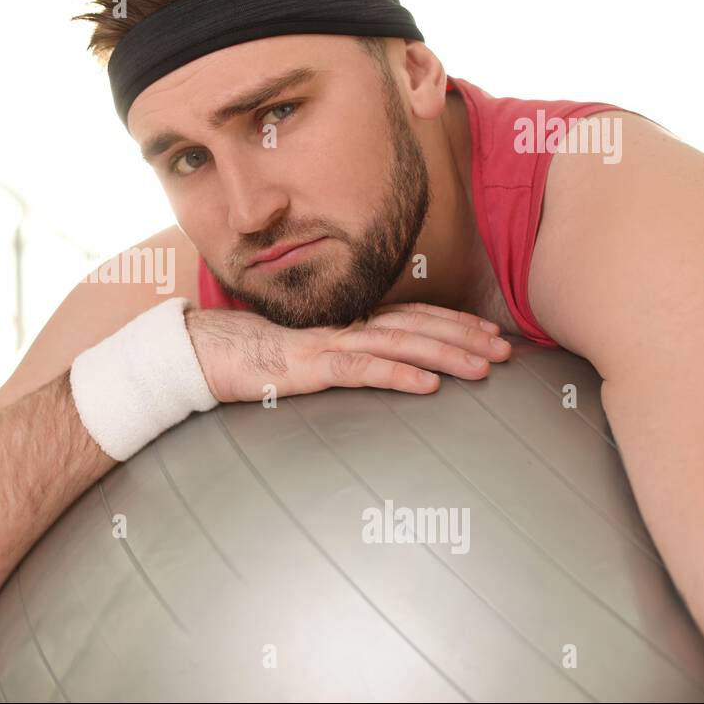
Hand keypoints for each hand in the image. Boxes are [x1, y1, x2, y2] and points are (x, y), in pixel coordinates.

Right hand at [186, 301, 511, 403]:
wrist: (198, 354)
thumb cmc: (246, 359)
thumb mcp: (303, 362)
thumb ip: (338, 361)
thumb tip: (371, 372)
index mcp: (344, 326)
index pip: (410, 318)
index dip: (452, 324)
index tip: (489, 335)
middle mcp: (342, 328)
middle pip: (415, 326)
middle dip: (464, 337)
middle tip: (506, 352)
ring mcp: (326, 344)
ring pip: (398, 343)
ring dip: (445, 354)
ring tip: (483, 368)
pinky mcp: (307, 366)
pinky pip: (360, 368)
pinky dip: (397, 373)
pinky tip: (428, 385)